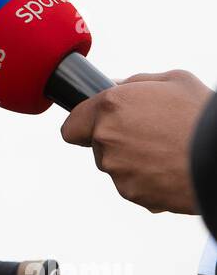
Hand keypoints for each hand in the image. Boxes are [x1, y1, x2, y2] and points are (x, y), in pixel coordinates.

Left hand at [60, 70, 211, 213]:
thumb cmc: (202, 115)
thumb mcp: (173, 81)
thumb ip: (134, 83)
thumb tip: (113, 88)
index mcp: (110, 106)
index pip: (72, 124)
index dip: (84, 124)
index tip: (96, 125)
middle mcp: (107, 138)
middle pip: (96, 145)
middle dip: (116, 141)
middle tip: (150, 134)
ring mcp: (117, 169)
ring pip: (115, 167)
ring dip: (132, 162)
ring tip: (166, 151)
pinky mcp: (132, 193)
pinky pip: (133, 186)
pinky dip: (147, 181)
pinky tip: (171, 169)